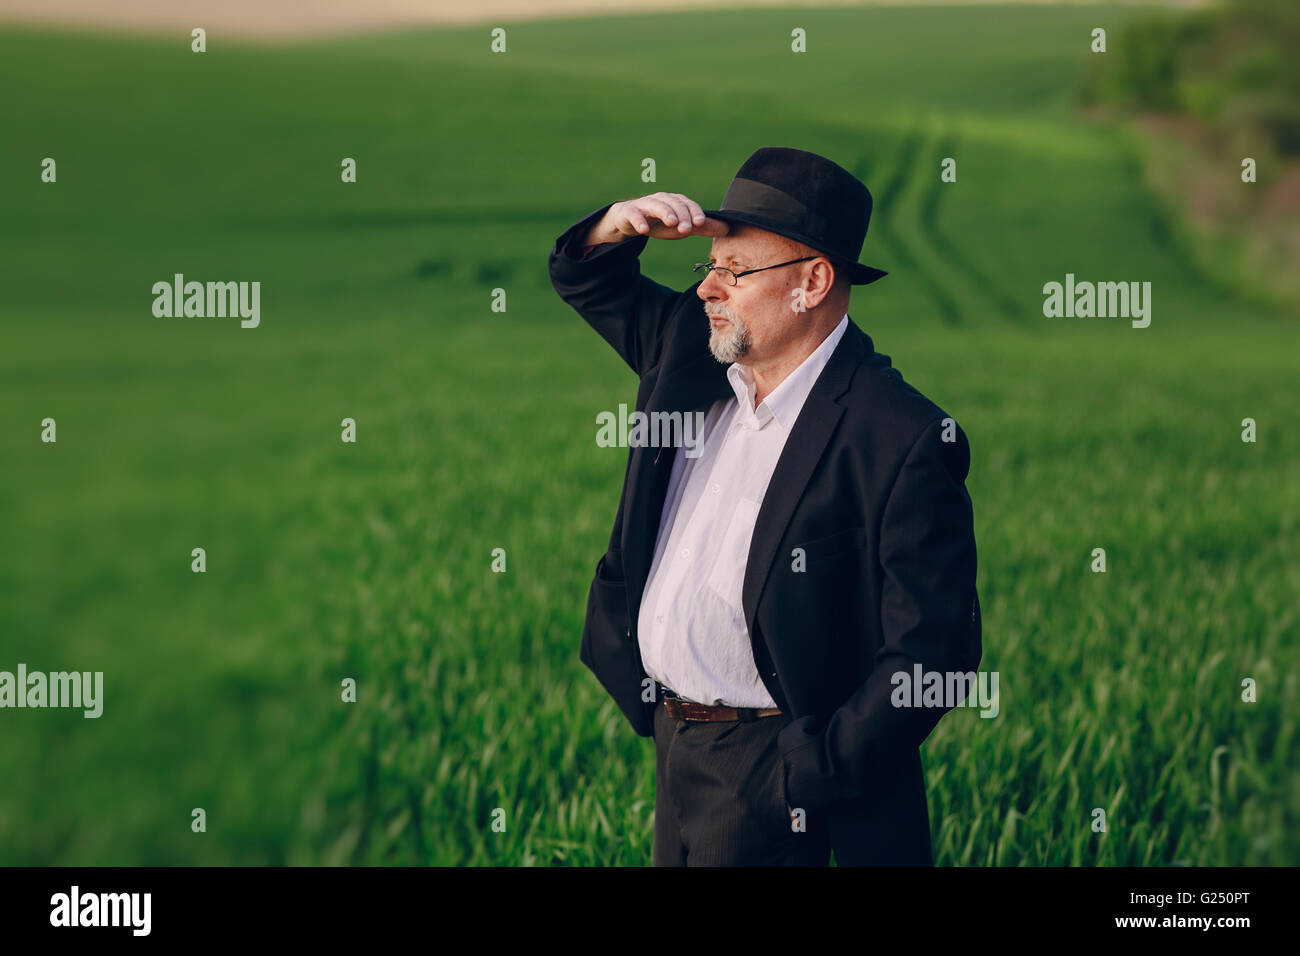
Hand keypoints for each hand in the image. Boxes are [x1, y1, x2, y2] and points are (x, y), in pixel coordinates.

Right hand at [584, 192, 729, 245]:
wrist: (630, 221)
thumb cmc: (660, 222)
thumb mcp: (682, 226)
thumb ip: (703, 227)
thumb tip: (728, 228)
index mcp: (675, 202)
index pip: (688, 204)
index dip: (695, 212)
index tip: (700, 223)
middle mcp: (662, 199)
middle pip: (674, 204)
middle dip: (682, 215)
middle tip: (687, 229)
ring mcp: (645, 204)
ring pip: (656, 205)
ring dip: (665, 213)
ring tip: (671, 224)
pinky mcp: (629, 212)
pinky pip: (634, 214)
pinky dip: (639, 221)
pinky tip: (643, 230)